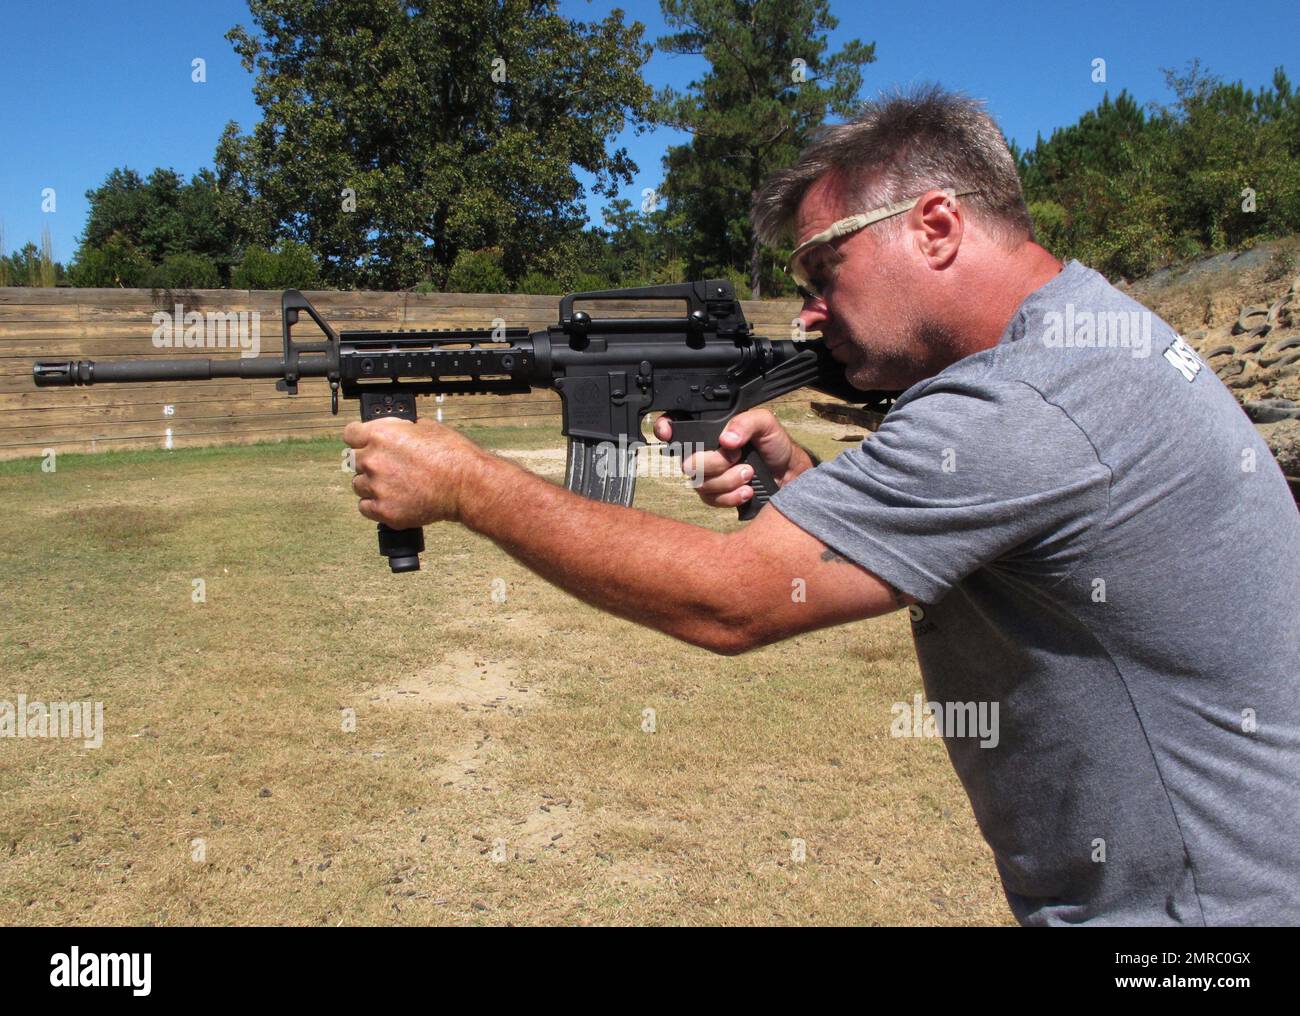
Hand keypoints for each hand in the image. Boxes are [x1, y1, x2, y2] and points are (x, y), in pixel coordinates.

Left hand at [343, 417, 487, 527]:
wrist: (467, 486)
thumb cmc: (453, 457)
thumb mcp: (427, 427)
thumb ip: (401, 430)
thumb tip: (395, 432)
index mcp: (381, 435)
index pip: (350, 434)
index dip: (359, 437)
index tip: (364, 442)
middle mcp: (373, 460)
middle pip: (354, 460)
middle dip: (369, 461)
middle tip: (389, 466)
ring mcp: (377, 487)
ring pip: (358, 484)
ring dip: (371, 484)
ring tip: (394, 485)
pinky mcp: (384, 511)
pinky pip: (365, 507)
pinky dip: (375, 505)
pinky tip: (391, 499)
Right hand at [652, 408, 812, 509]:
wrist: (789, 475)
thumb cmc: (775, 445)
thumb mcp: (765, 424)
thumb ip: (746, 422)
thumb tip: (726, 439)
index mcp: (709, 431)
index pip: (675, 426)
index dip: (664, 428)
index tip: (667, 432)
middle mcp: (703, 453)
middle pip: (687, 463)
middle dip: (715, 463)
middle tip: (738, 458)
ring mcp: (708, 477)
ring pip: (700, 484)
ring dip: (728, 480)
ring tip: (749, 473)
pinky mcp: (716, 497)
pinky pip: (712, 501)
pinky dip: (731, 496)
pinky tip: (747, 490)